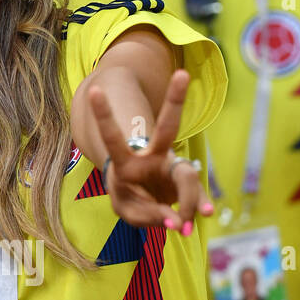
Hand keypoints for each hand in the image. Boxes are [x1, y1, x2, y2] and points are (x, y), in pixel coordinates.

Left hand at [87, 69, 213, 233]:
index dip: (104, 114)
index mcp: (128, 160)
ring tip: (183, 225)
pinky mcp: (188, 184)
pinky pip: (196, 196)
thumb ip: (147, 216)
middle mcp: (154, 156)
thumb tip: (176, 223)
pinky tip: (204, 213)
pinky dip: (199, 206)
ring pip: (188, 175)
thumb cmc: (131, 197)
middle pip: (168, 128)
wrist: (149, 199)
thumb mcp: (127, 210)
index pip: (114, 136)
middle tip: (184, 74)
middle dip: (175, 100)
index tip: (94, 90)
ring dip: (188, 200)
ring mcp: (174, 168)